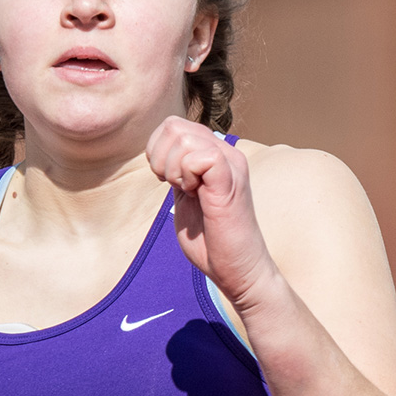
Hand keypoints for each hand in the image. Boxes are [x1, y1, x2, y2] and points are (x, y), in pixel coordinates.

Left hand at [145, 117, 277, 309]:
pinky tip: (195, 195)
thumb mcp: (185, 197)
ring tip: (188, 192)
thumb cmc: (212, 241)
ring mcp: (231, 164)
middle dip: (160, 157)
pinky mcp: (231, 182)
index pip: (172, 125)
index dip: (157, 150)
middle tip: (174, 186)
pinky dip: (186, 176)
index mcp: (214, 154)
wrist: (238, 270)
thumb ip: (178, 172)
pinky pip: (200, 157)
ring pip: (183, 137)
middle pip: (174, 125)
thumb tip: (158, 152)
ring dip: (172, 169)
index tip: (167, 180)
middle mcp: (226, 152)